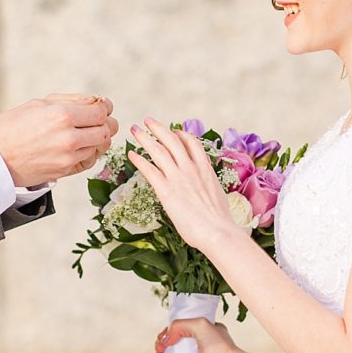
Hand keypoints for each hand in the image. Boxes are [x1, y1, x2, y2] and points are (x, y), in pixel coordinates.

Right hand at [0, 95, 116, 186]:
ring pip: (98, 147)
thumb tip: (95, 101)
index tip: (101, 107)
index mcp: (62, 115)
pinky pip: (87, 161)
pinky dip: (87, 153)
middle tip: (97, 122)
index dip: (104, 108)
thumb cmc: (11, 126)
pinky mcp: (64, 172)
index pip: (100, 112)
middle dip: (105, 124)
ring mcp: (68, 158)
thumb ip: (70, 101)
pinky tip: (76, 148)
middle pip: (105, 131)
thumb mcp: (38, 104)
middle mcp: (69, 138)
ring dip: (95, 140)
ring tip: (83, 134)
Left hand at [128, 118, 245, 252]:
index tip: (173, 130)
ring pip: (159, 150)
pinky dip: (139, 160)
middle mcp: (191, 168)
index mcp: (205, 168)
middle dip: (158, 128)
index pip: (192, 143)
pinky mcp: (166, 190)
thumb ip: (208, 187)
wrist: (218, 231)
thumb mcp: (218, 195)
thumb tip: (205, 191)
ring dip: (145, 138)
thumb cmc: (220, 221)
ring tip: (135, 130)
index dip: (181, 134)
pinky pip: (149, 170)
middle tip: (148, 121)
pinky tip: (131, 154)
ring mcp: (178, 178)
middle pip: (172, 141)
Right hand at [153, 318, 242, 352]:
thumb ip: (180, 325)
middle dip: (163, 342)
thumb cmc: (221, 348)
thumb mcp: (200, 324)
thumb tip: (167, 337)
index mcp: (204, 331)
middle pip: (175, 342)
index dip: (170, 330)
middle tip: (160, 346)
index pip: (182, 327)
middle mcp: (200, 345)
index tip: (164, 335)